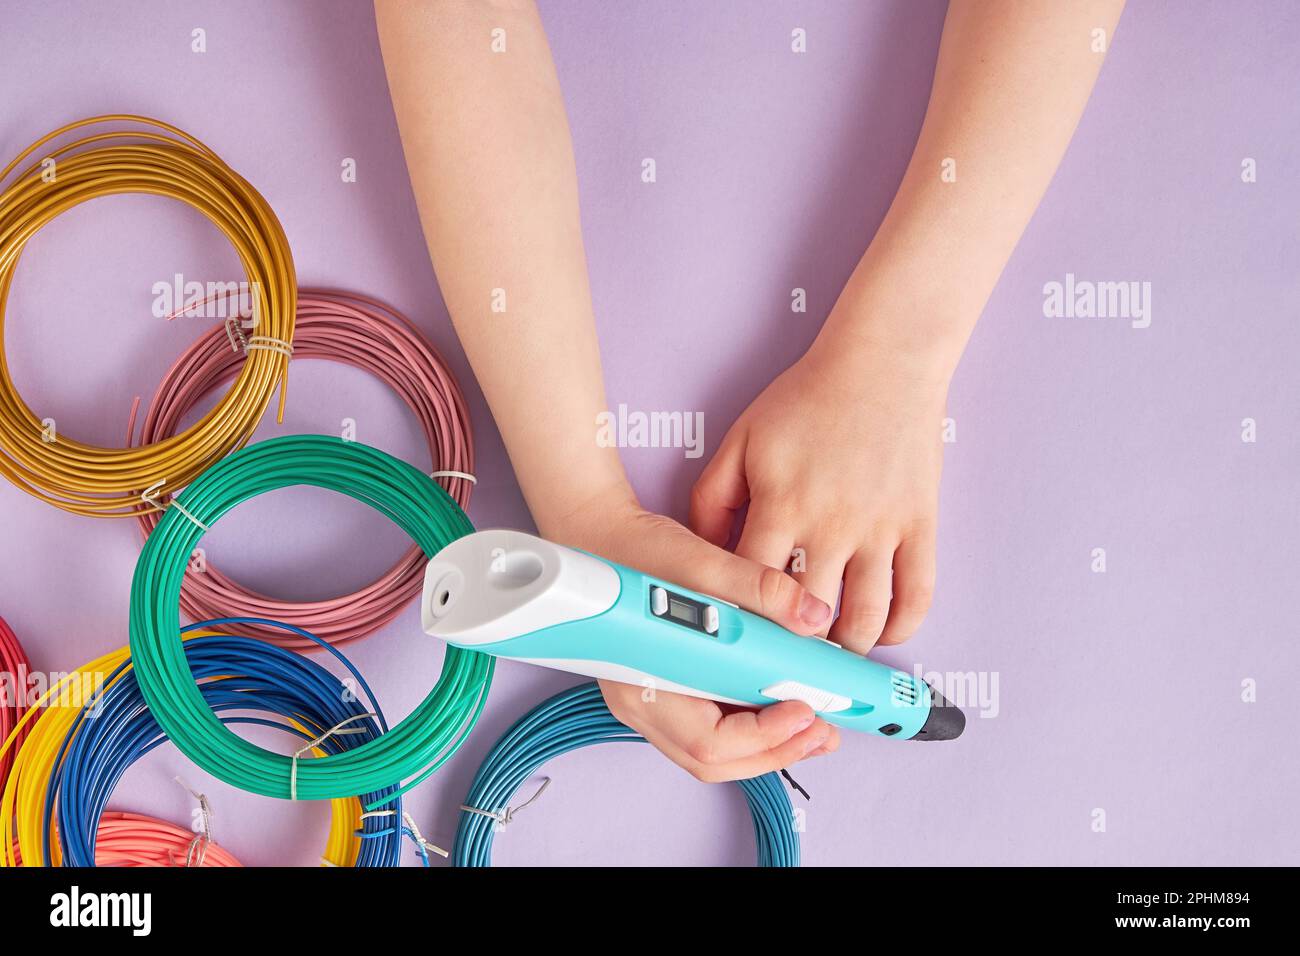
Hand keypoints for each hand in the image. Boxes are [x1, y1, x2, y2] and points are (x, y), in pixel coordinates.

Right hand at [538, 482, 841, 781]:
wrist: (601, 537)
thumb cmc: (638, 551)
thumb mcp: (703, 563)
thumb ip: (762, 590)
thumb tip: (814, 618)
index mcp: (644, 681)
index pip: (709, 741)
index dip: (764, 736)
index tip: (805, 711)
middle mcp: (641, 704)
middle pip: (712, 760)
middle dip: (774, 751)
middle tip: (823, 732)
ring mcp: (648, 704)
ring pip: (712, 752)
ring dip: (766, 746)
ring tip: (814, 727)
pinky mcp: (661, 693)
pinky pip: (707, 731)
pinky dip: (748, 728)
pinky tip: (781, 709)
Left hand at [690, 321, 947, 652]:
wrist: (883, 362)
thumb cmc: (805, 400)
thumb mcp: (740, 441)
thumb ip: (712, 500)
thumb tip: (702, 557)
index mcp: (780, 505)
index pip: (751, 589)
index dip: (743, 624)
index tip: (735, 644)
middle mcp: (831, 524)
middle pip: (808, 619)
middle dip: (792, 650)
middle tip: (782, 664)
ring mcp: (881, 528)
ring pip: (864, 619)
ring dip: (844, 649)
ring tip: (828, 654)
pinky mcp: (921, 525)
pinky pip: (918, 596)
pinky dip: (899, 627)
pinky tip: (878, 632)